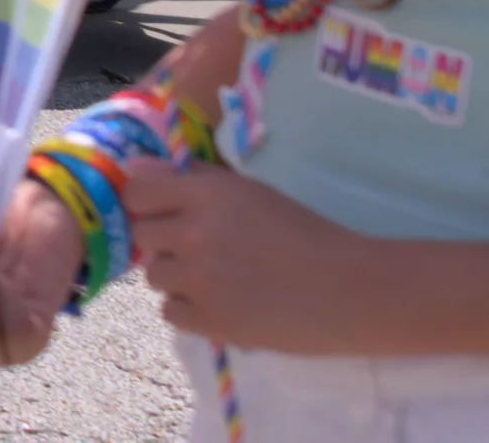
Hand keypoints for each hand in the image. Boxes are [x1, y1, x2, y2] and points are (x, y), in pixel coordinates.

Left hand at [124, 156, 379, 352]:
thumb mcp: (252, 192)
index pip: (135, 193)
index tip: (164, 214)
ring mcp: (200, 280)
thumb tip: (139, 167)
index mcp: (206, 195)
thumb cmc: (306, 234)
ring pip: (154, 276)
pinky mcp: (211, 322)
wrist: (352, 290)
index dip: (146, 204)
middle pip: (143, 236)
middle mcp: (194, 234)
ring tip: (217, 280)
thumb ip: (195, 179)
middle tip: (201, 251)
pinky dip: (190, 311)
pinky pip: (170, 312)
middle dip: (165, 242)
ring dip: (178, 278)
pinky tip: (221, 304)